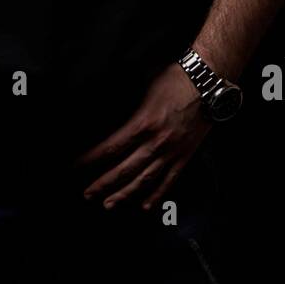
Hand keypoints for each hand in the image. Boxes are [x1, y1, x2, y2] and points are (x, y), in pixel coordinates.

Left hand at [71, 62, 212, 211]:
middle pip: (125, 169)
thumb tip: (106, 103)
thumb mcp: (142, 83)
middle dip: (104, 184)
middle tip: (87, 194)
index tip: (77, 166)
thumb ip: (126, 99)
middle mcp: (157, 142)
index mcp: (143, 123)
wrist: (207, 81)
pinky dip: (158, 195)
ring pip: (145, 180)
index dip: (92, 159)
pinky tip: (146, 206)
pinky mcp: (185, 155)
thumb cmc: (175, 77)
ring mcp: (172, 152)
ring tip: (109, 205)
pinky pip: (170, 181)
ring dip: (125, 195)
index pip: (111, 147)